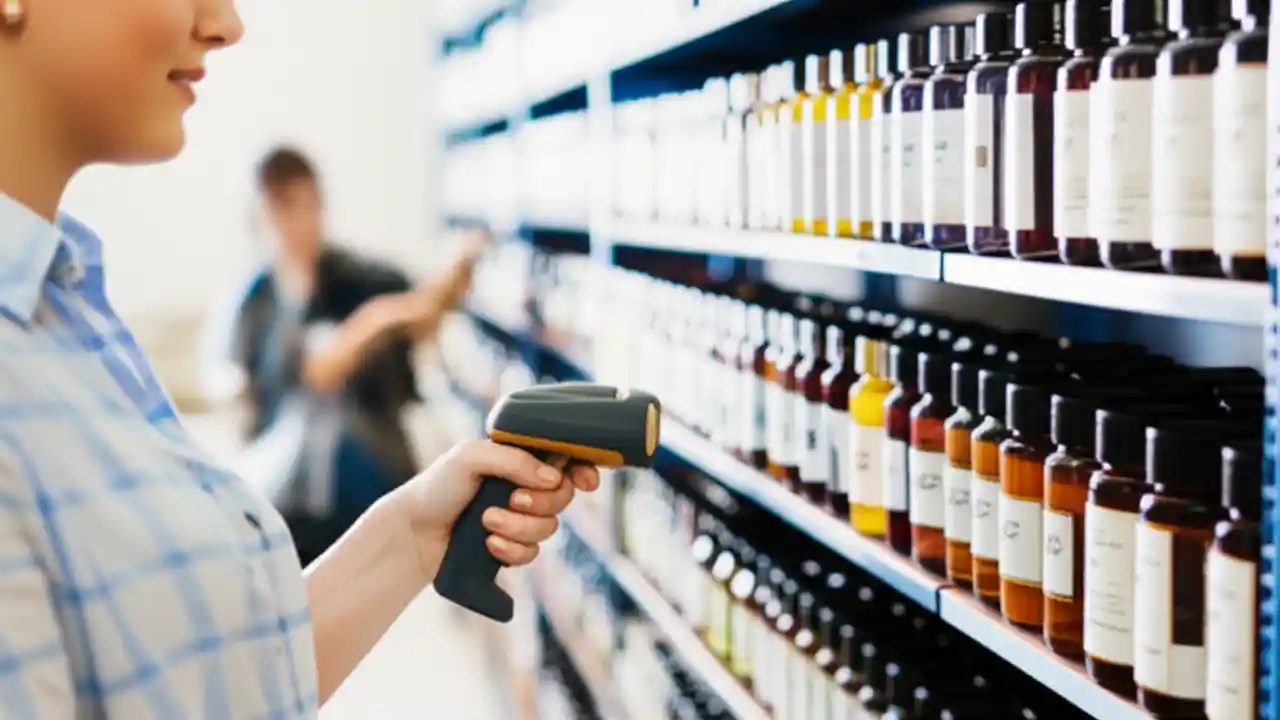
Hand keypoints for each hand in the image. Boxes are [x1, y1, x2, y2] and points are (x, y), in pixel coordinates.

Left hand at [389, 439, 600, 584]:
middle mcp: (523, 486)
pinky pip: (532, 553)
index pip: (565, 459)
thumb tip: (554, 478)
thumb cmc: (437, 486)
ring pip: (549, 527)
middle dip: (541, 502)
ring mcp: (519, 519)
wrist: (412, 533)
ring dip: (519, 527)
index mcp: (518, 458)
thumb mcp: (471, 458)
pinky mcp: (511, 547)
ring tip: (487, 522)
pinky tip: (489, 545)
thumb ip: (515, 460)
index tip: (585, 481)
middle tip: (511, 499)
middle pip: (563, 496)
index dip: (583, 469)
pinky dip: (512, 549)